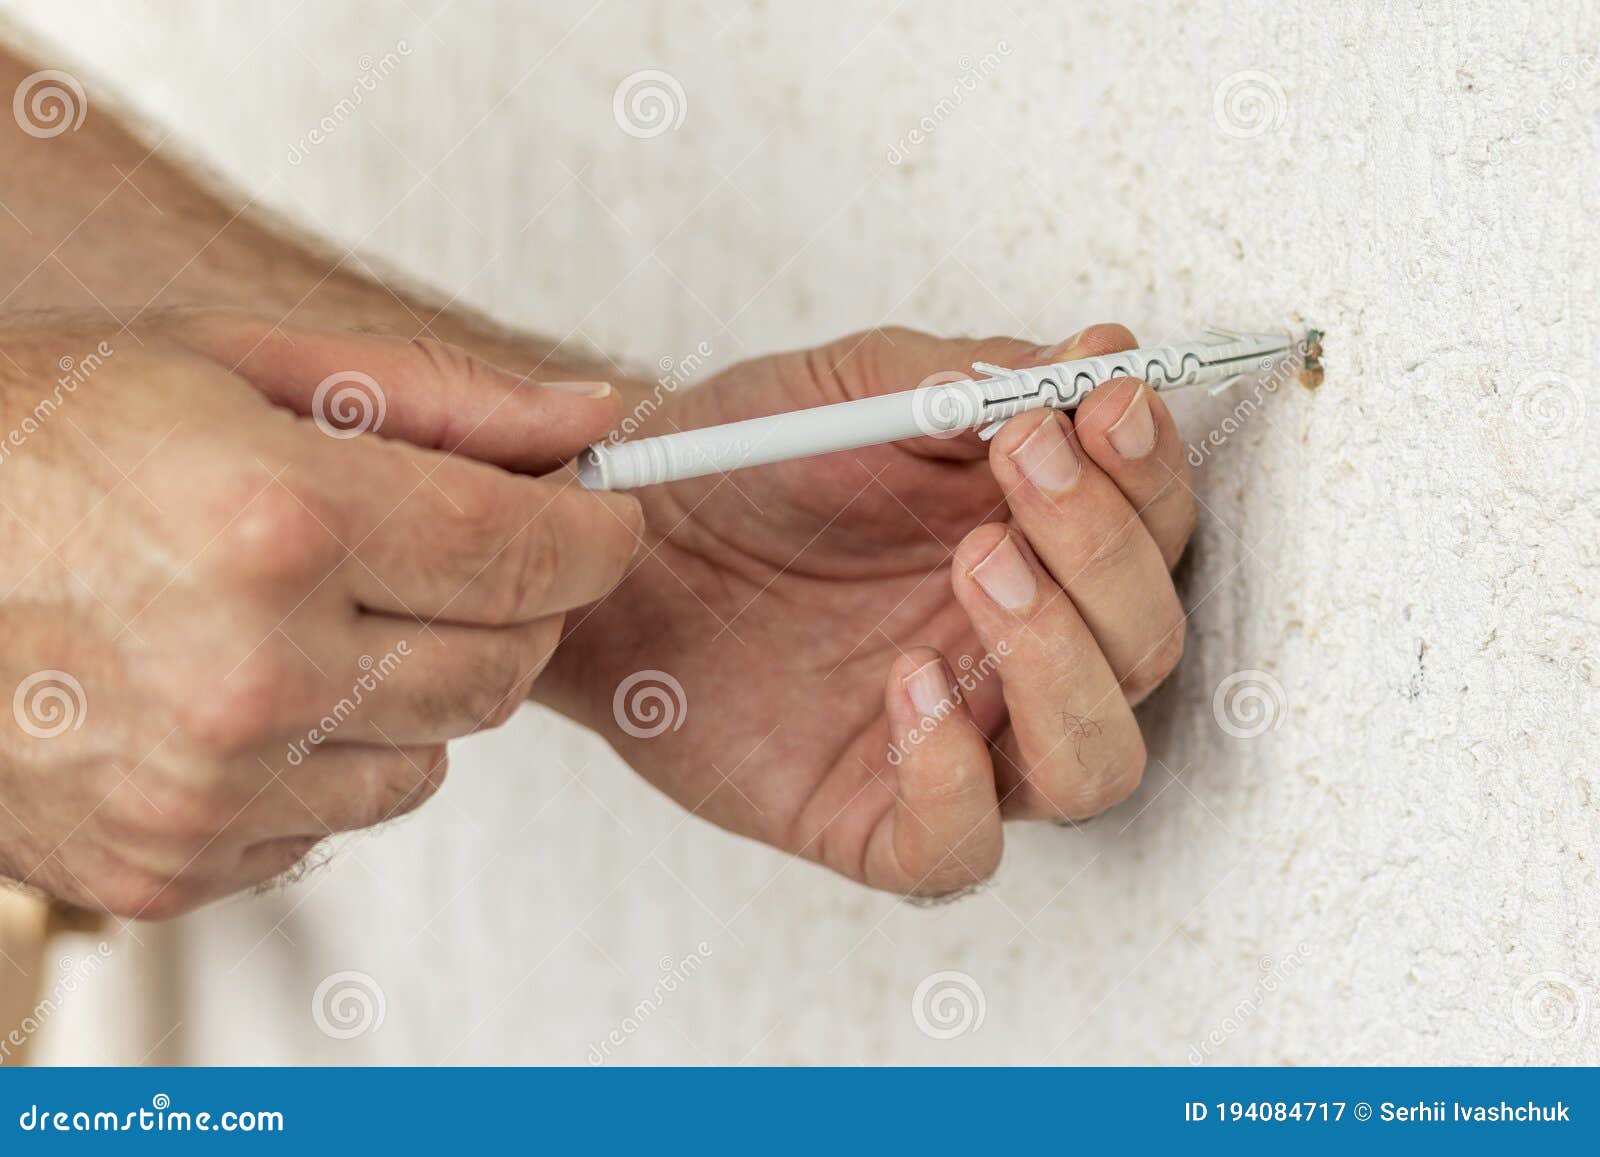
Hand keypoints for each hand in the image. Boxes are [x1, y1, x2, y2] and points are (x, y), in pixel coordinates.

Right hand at [0, 312, 640, 917]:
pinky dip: (331, 759)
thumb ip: (439, 396)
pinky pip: (333, 822)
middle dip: (522, 604)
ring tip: (327, 614)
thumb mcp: (232, 360)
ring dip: (421, 687)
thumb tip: (588, 417)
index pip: (524, 551)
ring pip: (432, 759)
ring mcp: (202, 789)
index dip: (592, 530)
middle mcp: (245, 673)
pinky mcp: (165, 866)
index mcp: (271, 523)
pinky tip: (254, 687)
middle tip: (478, 552)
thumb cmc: (26, 438)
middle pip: (500, 667)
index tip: (604, 516)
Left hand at [541, 324, 1193, 896]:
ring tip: (978, 563)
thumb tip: (1099, 350)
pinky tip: (906, 682)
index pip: (1152, 531)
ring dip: (1065, 662)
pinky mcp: (872, 819)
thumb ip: (964, 379)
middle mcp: (1016, 653)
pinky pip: (962, 849)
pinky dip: (957, 781)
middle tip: (1024, 462)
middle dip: (1104, 551)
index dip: (1148, 473)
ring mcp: (957, 742)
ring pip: (1095, 763)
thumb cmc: (733, 465)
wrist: (614, 544)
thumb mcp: (845, 392)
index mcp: (1032, 545)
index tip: (1103, 402)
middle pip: (1144, 645)